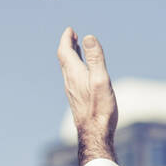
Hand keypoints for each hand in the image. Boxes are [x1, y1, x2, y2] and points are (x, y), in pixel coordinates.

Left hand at [56, 27, 117, 165]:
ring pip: (68, 70)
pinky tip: (83, 75)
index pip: (65, 51)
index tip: (70, 30)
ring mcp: (72, 92)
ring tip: (77, 50)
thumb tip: (87, 36)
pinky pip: (72, 80)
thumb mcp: (100, 79)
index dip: (66, 39)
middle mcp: (70, 82)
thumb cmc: (100, 109)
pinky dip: (75, 69)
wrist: (95, 135)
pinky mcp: (77, 101)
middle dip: (68, 46)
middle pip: (64, 59)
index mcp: (75, 74)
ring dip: (71, 57)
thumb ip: (95, 58)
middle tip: (72, 36)